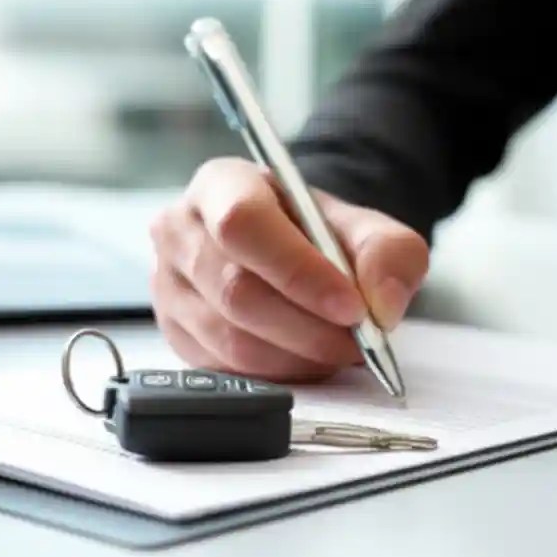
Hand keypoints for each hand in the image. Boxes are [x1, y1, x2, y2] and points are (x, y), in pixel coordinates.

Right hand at [149, 157, 428, 381]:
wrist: (294, 254)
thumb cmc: (318, 236)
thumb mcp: (366, 228)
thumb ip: (388, 253)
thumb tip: (382, 303)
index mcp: (221, 184)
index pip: (243, 223)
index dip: (298, 271)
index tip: (351, 306)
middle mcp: (180, 230)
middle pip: (235, 289)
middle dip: (307, 327)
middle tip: (358, 341)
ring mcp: (168, 285)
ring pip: (229, 337)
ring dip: (297, 355)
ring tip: (338, 350)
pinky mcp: (174, 332)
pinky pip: (224, 366)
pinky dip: (277, 372)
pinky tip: (306, 358)